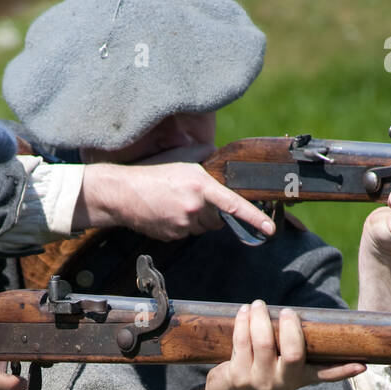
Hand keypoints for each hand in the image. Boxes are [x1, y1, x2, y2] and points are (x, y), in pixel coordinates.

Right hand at [77, 162, 276, 242]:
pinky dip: (181, 225)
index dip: (254, 218)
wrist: (122, 193)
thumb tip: (217, 153)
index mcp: (201, 186)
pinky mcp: (173, 236)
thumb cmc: (151, 172)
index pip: (234, 204)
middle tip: (193, 198)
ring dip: (196, 219)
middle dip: (212, 212)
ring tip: (175, 203)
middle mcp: (195, 207)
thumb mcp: (180, 157)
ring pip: (202, 228)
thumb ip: (203, 154)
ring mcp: (184, 224)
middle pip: (218, 219)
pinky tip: (167, 212)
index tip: (269, 229)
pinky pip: (186, 234)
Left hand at [204, 301, 364, 389]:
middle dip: (290, 326)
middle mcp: (283, 382)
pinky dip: (243, 322)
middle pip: (293, 353)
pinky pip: (242, 341)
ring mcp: (260, 381)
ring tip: (258, 305)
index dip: (343, 370)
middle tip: (287, 311)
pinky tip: (244, 312)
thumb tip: (316, 321)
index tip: (361, 365)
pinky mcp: (238, 377)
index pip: (326, 375)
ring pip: (263, 342)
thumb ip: (300, 350)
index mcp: (300, 377)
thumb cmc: (265, 368)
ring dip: (260, 317)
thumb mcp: (286, 366)